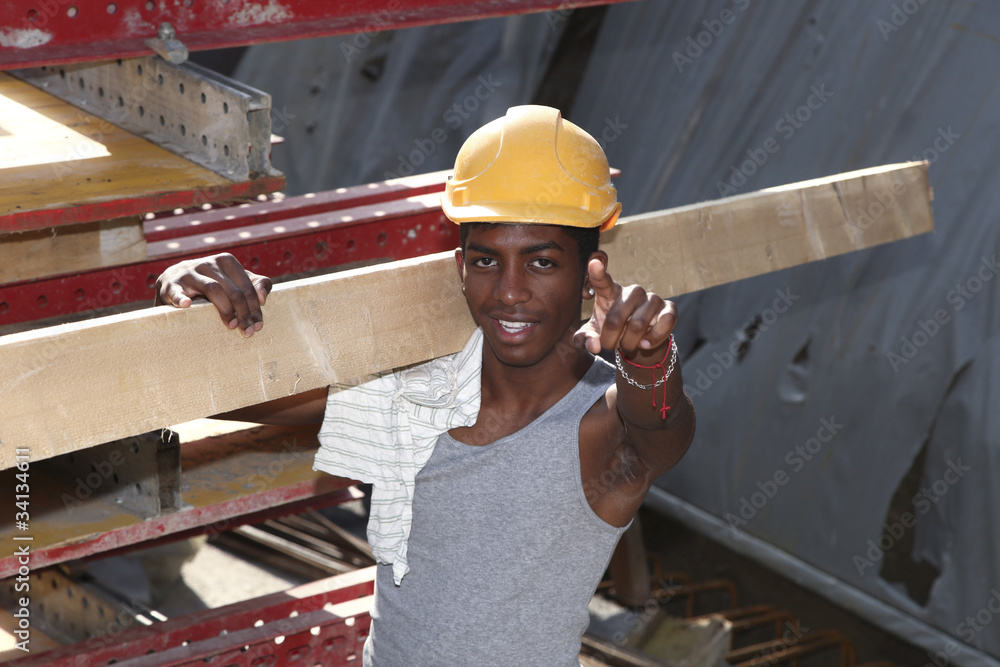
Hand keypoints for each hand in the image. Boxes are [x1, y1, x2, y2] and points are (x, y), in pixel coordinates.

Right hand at [153, 253, 271, 336]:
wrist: (173, 281)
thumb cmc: (210, 284)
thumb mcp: (233, 281)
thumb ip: (255, 284)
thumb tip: (263, 298)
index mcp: (226, 261)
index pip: (247, 286)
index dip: (255, 307)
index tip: (258, 325)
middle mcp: (208, 263)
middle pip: (233, 290)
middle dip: (243, 313)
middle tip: (247, 331)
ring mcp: (189, 272)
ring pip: (213, 289)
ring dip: (225, 310)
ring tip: (231, 326)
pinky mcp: (171, 284)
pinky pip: (177, 291)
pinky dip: (182, 298)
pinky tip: (188, 305)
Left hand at [572, 259, 676, 356]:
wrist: (639, 339)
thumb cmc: (613, 331)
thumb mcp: (594, 334)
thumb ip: (585, 339)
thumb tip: (594, 346)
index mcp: (610, 292)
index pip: (602, 282)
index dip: (597, 273)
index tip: (594, 263)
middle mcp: (632, 291)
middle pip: (615, 319)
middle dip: (609, 340)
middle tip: (609, 346)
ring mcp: (652, 298)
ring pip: (638, 326)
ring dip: (629, 343)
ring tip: (627, 345)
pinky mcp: (669, 308)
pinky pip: (664, 324)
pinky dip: (653, 340)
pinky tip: (645, 343)